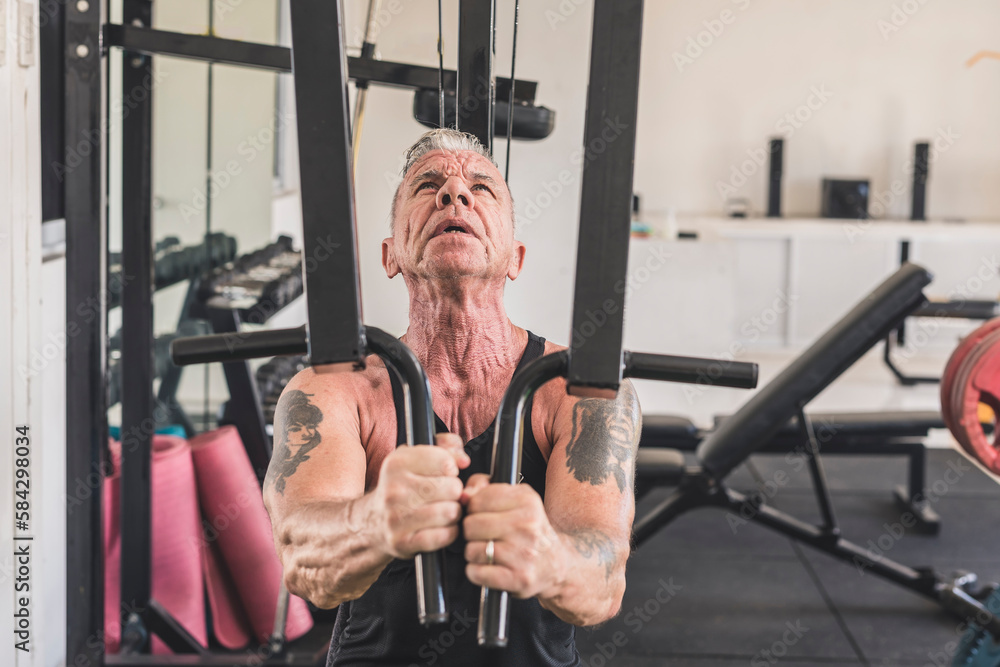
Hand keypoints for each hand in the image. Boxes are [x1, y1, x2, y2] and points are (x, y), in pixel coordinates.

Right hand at [373, 433, 468, 558]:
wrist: (372, 523)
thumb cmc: (401, 487)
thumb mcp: (416, 458)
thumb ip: (445, 446)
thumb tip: (463, 460)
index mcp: (397, 463)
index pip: (446, 462)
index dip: (451, 469)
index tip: (444, 474)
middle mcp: (394, 489)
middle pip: (452, 488)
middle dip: (455, 492)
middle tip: (444, 495)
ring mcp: (396, 517)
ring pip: (451, 512)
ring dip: (453, 513)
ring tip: (443, 510)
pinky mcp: (402, 542)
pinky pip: (444, 535)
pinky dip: (449, 532)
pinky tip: (440, 527)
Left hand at [461, 474, 562, 598]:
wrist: (556, 564)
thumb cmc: (530, 531)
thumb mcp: (516, 499)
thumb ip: (485, 488)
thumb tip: (464, 495)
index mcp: (527, 501)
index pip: (477, 500)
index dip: (473, 510)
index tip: (483, 516)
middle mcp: (527, 525)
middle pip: (471, 525)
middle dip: (471, 533)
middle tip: (484, 536)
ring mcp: (524, 553)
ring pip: (472, 550)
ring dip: (474, 553)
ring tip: (488, 552)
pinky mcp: (519, 578)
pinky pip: (478, 573)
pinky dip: (476, 572)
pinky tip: (488, 567)